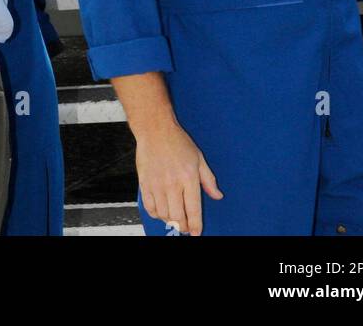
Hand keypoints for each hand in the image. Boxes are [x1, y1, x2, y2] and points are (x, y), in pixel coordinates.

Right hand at [136, 121, 222, 235]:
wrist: (155, 129)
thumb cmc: (177, 141)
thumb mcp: (199, 158)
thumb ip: (209, 179)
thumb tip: (217, 195)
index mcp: (188, 177)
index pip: (194, 210)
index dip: (196, 225)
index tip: (196, 232)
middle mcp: (172, 183)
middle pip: (178, 217)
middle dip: (183, 227)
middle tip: (186, 227)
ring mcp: (157, 184)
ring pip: (164, 215)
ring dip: (170, 221)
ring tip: (174, 217)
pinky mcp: (145, 183)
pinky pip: (150, 207)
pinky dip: (156, 214)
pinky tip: (161, 211)